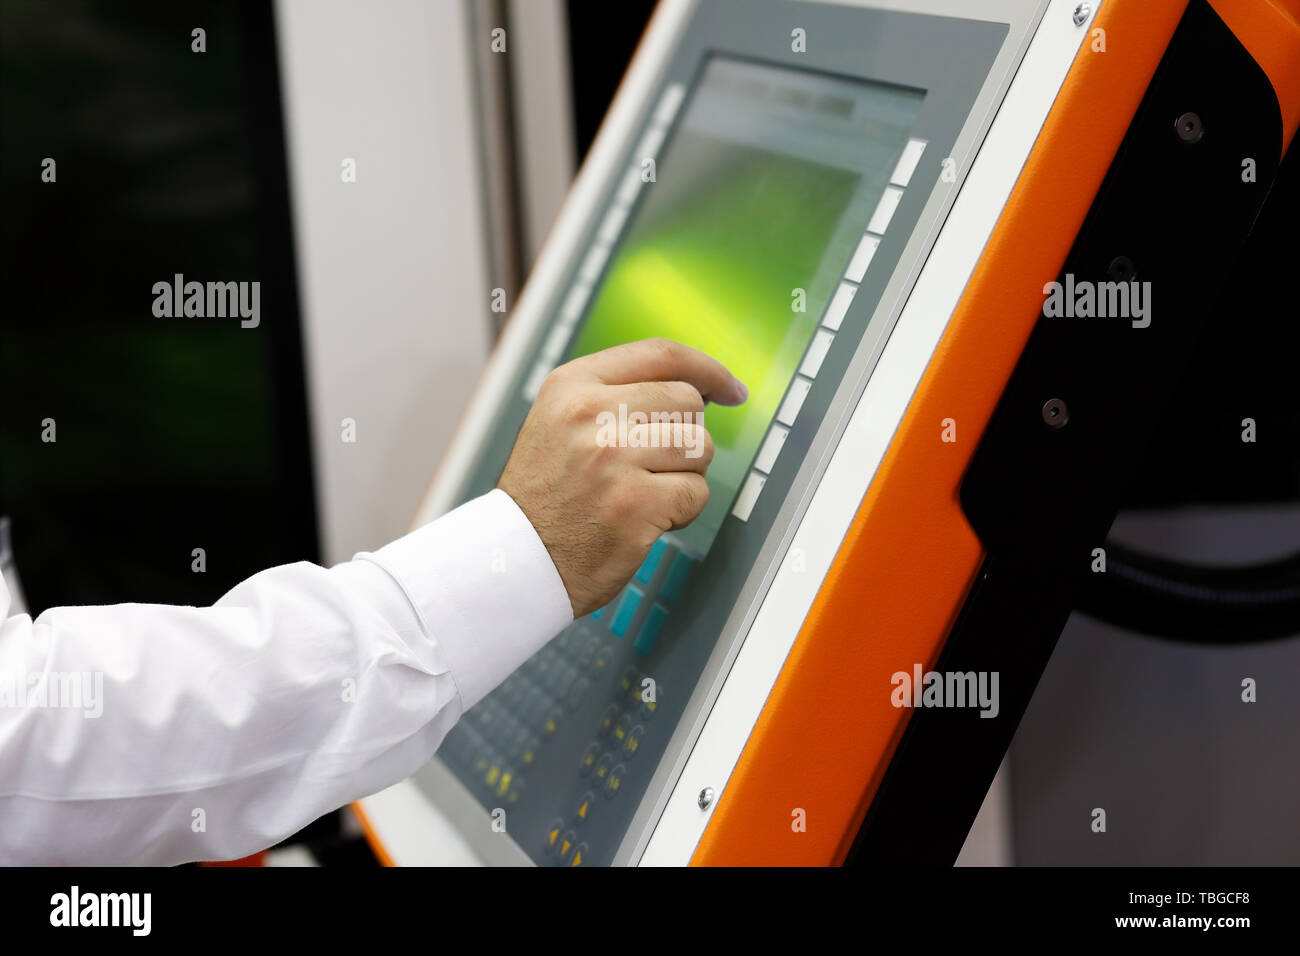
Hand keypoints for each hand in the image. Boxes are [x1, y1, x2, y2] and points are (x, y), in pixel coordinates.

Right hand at [498, 338, 747, 616]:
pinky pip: (696, 493)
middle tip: (657, 464)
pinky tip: (646, 518)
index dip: (707, 369)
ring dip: (686, 474)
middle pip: (688, 401)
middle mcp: (591, 415)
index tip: (729, 388)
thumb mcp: (561, 420)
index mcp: (573, 385)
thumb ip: (618, 394)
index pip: (661, 355)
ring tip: (645, 492)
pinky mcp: (635, 506)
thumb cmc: (547, 494)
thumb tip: (699, 388)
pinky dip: (682, 510)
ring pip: (700, 447)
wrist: (515, 559)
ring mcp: (614, 460)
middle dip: (688, 435)